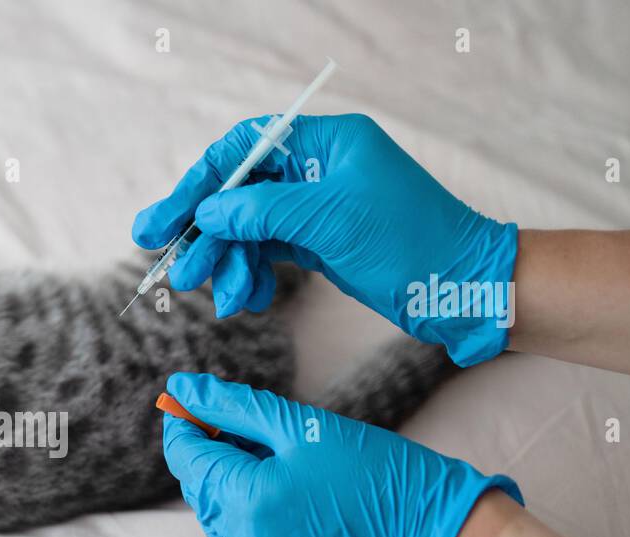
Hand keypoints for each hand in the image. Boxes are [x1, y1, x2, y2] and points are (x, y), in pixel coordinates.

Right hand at [133, 114, 517, 366]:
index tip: (166, 220)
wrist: (463, 288)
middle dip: (206, 233)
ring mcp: (316, 208)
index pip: (244, 149)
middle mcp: (317, 169)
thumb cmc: (413, 243)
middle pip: (238, 192)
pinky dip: (251, 275)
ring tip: (221, 297)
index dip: (199, 182)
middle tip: (173, 267)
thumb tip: (209, 210)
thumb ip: (264, 211)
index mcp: (325, 144)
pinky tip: (246, 299)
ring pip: (249, 229)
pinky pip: (267, 253)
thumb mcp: (332, 221)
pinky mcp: (318, 244)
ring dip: (227, 263)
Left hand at [161, 372, 521, 536]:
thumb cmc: (373, 471)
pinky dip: (252, 517)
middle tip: (235, 422)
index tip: (185, 399)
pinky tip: (285, 494)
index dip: (183, 423)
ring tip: (269, 457)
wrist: (431, 535)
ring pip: (220, 519)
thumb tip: (182, 388)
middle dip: (208, 453)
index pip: (189, 458)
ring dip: (230, 485)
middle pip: (200, 490)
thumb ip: (234, 407)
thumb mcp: (302, 427)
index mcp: (248, 501)